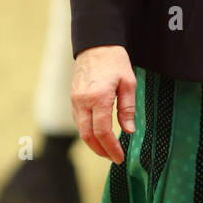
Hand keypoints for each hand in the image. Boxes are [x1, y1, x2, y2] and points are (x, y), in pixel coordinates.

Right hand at [71, 45, 136, 163]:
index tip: (119, 157)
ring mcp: (75, 100)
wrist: (95, 44)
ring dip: (93, 143)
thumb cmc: (114, 61)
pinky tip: (98, 134)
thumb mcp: (128, 82)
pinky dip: (87, 132)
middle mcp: (83, 101)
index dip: (111, 148)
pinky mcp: (73, 98)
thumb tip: (129, 131)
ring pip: (81, 130)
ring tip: (108, 149)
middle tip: (113, 158)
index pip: (102, 131)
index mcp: (99, 97)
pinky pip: (78, 121)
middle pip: (87, 136)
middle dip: (100, 151)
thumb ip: (128, 108)